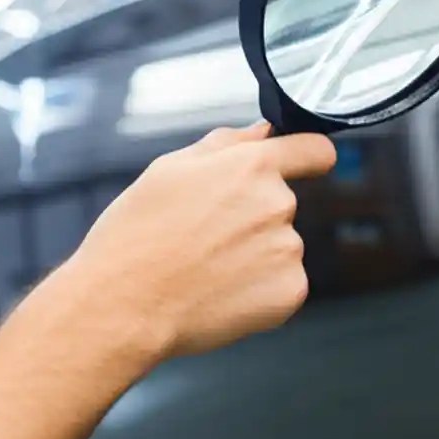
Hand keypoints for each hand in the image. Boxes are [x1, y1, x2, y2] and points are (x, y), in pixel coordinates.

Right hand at [66, 123, 336, 358]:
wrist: (122, 306)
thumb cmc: (136, 235)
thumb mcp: (169, 169)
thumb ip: (226, 145)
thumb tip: (262, 132)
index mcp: (253, 167)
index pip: (316, 150)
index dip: (308, 157)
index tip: (304, 165)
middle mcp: (278, 204)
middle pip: (282, 203)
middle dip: (253, 215)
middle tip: (205, 237)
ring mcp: (288, 250)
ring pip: (280, 246)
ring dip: (254, 256)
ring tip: (205, 270)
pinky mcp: (290, 292)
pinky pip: (284, 283)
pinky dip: (260, 291)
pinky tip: (220, 294)